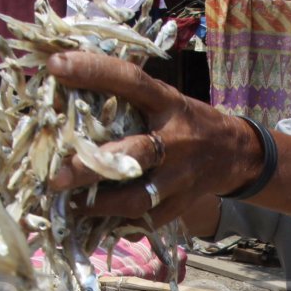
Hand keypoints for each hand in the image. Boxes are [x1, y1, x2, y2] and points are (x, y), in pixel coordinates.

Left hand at [47, 52, 262, 228]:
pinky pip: (144, 221)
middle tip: (55, 176)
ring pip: (136, 198)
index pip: (131, 80)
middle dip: (91, 167)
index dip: (94, 71)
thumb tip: (66, 95)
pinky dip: (116, 225)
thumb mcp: (164, 99)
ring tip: (69, 205)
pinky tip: (94, 223)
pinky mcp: (180, 206)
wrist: (235, 153)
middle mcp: (175, 140)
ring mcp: (180, 177)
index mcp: (168, 103)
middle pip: (132, 153)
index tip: (56, 65)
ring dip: (98, 205)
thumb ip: (127, 99)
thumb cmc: (184, 120)